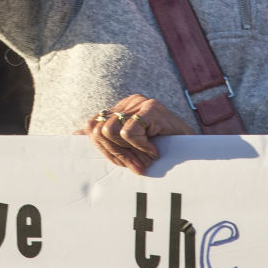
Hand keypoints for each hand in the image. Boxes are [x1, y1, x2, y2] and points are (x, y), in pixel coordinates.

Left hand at [76, 94, 192, 174]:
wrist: (194, 152)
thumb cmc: (163, 151)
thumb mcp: (130, 147)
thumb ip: (105, 140)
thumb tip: (73, 136)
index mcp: (121, 109)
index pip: (92, 127)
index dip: (105, 150)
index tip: (122, 164)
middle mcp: (128, 102)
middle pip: (99, 131)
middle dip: (116, 154)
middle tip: (136, 165)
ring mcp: (140, 102)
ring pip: (110, 131)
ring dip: (129, 152)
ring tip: (146, 157)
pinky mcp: (151, 107)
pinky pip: (129, 133)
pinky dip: (142, 147)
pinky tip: (155, 150)